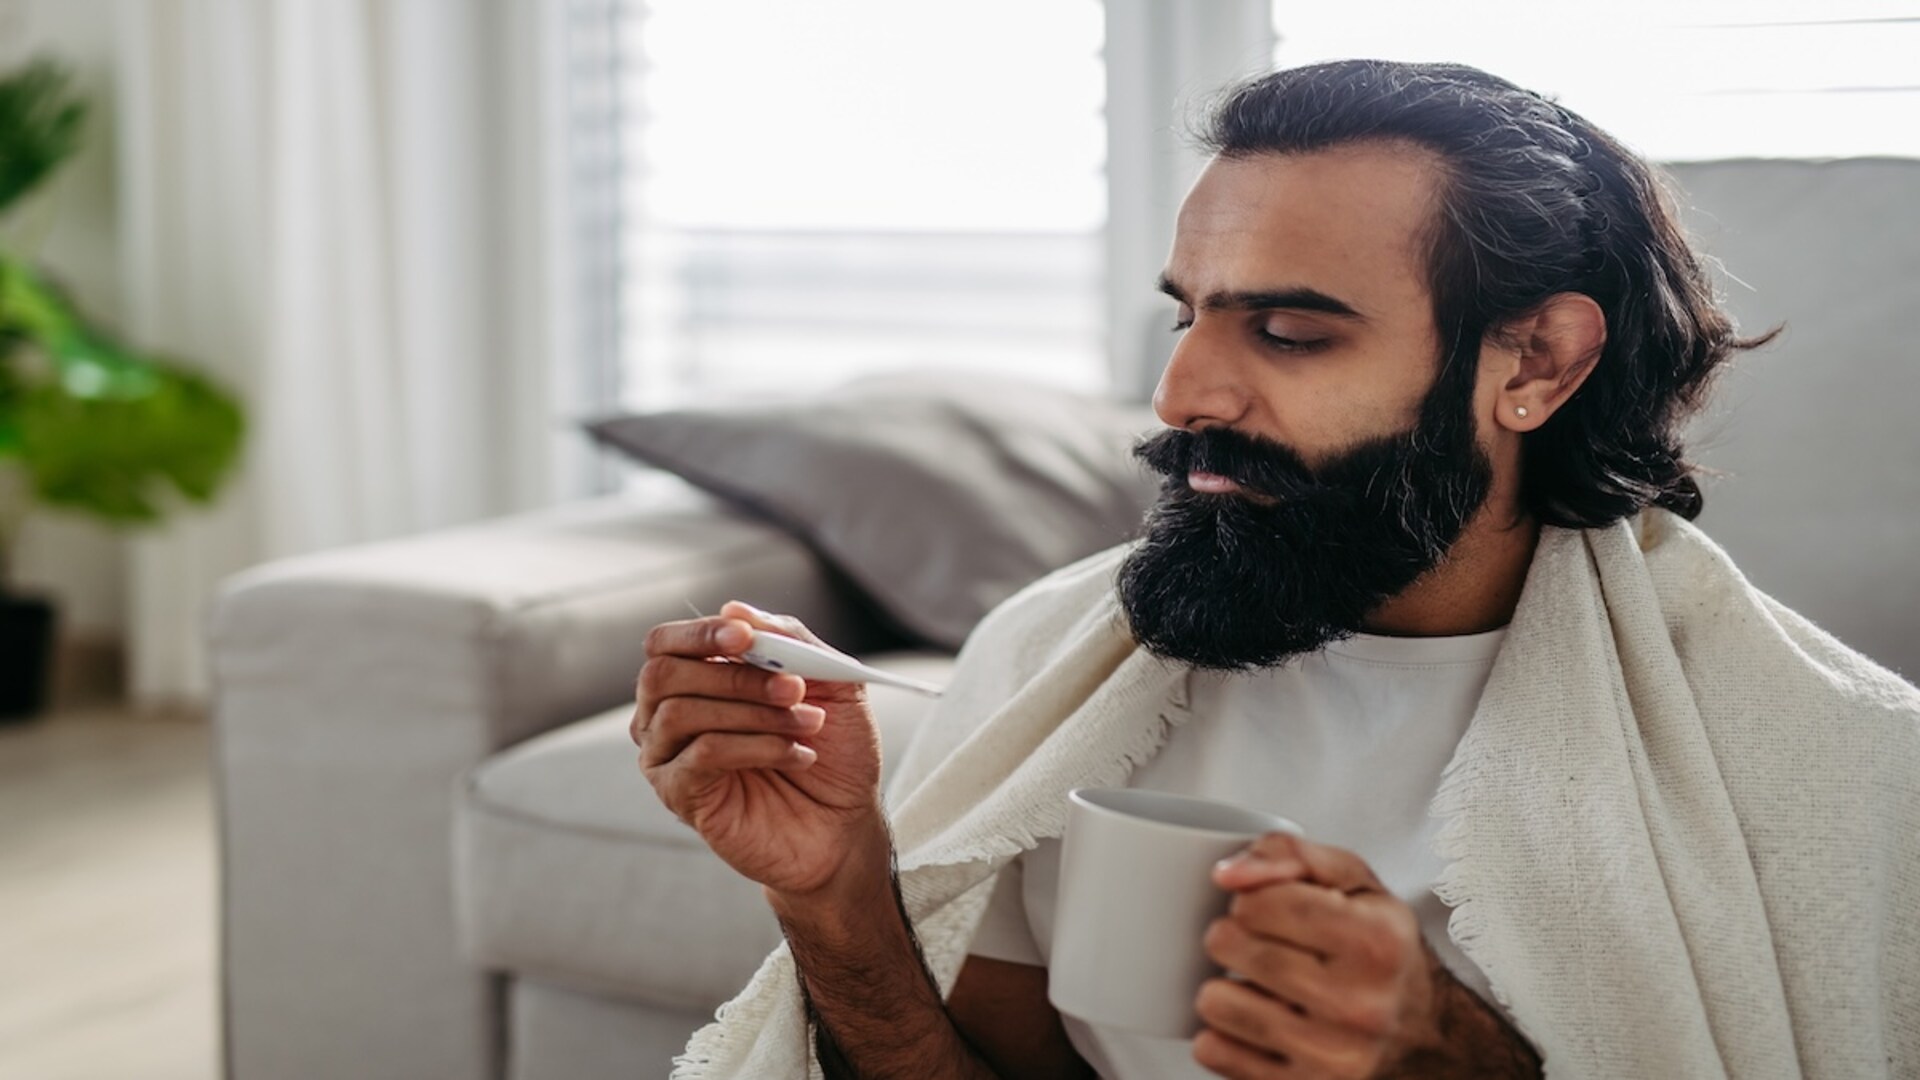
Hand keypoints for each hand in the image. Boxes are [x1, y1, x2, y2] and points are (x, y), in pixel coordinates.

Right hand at [633, 601, 887, 897]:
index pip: (665, 643)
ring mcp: (668, 758)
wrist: (844, 822)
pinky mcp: (680, 796)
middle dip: (733, 675)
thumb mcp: (831, 681)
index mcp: (696, 680)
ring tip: (807, 723)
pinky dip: (756, 748)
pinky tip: (798, 755)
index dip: (700, 633)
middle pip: (663, 674)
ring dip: (754, 712)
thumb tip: (734, 608)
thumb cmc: (832, 748)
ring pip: (681, 713)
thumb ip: (789, 639)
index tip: (746, 636)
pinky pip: (701, 756)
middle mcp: (667, 715)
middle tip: (794, 687)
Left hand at [1191, 832, 1449, 1078]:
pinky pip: (1214, 1051)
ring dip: (1221, 985)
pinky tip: (1254, 1021)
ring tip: (1253, 983)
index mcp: (1376, 942)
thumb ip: (1290, 853)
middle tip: (1254, 942)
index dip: (1248, 898)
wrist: (1422, 1030)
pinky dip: (1221, 1032)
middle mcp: (1360, 1004)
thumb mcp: (1355, 881)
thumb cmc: (1378, 946)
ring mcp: (1332, 1056)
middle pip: (1232, 947)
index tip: (1263, 908)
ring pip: (1217, 1002)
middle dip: (1230, 935)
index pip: (1262, 902)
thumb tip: (1227, 873)